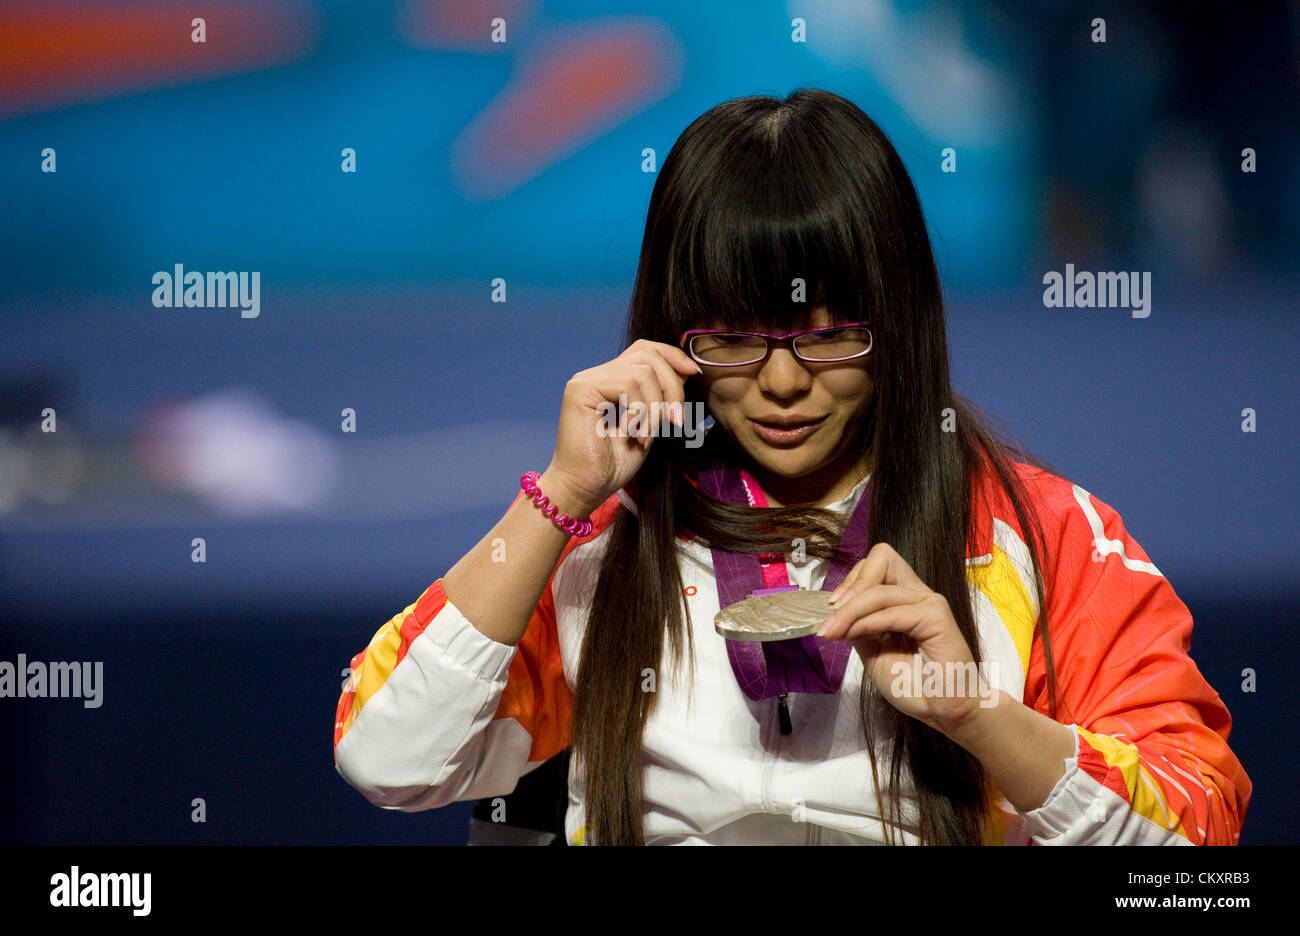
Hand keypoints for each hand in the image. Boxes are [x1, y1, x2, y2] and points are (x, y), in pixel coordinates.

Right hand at [546, 339, 701, 510]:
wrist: (586, 488)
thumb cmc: (616, 463)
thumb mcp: (651, 424)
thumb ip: (662, 396)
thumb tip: (687, 368)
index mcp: (613, 379)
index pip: (647, 349)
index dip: (674, 356)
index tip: (695, 375)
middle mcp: (598, 374)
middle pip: (649, 355)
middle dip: (672, 386)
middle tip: (677, 421)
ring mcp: (587, 379)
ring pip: (642, 371)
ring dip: (655, 407)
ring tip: (646, 436)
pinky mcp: (581, 389)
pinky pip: (628, 384)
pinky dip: (640, 411)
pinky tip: (633, 434)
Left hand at [816, 542, 989, 737]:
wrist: (942, 711)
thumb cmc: (913, 685)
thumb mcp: (873, 651)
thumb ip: (857, 627)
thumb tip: (832, 612)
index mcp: (903, 598)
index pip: (873, 566)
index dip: (849, 583)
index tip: (828, 611)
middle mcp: (916, 593)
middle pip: (881, 557)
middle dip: (851, 583)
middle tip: (831, 612)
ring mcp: (928, 602)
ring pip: (879, 588)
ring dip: (849, 610)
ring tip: (832, 631)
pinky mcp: (936, 616)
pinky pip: (891, 612)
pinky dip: (866, 622)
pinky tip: (853, 635)